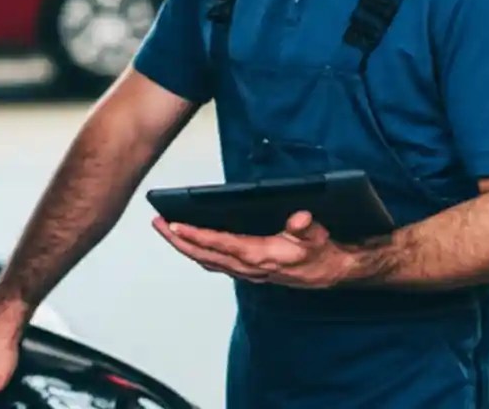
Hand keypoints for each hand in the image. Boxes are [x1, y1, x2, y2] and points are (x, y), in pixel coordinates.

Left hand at [152, 211, 355, 288]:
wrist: (331, 272)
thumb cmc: (321, 251)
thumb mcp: (317, 236)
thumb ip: (306, 228)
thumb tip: (299, 218)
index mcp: (261, 255)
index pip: (220, 245)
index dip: (196, 236)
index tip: (175, 225)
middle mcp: (249, 267)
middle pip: (204, 255)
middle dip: (178, 240)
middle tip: (157, 223)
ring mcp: (246, 271)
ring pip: (206, 260)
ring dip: (183, 246)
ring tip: (165, 229)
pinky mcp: (247, 271)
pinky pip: (215, 263)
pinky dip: (198, 252)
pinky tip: (188, 242)